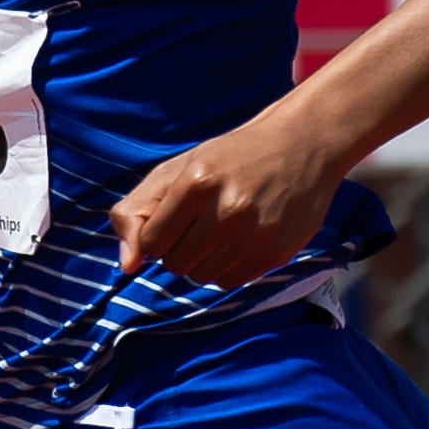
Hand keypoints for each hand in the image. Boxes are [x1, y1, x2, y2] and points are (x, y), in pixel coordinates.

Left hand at [108, 113, 348, 285]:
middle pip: (175, 264)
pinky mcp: (276, 252)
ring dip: (202, 261)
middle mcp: (227, 210)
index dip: (158, 235)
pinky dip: (227, 268)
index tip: (174, 219)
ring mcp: (254, 234)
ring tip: (221, 231)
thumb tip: (126, 266)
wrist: (302, 146)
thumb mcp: (177, 169)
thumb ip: (135, 212)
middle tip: (200, 223)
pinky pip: (230, 282)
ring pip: (201, 277)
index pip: (152, 243)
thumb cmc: (230, 158)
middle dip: (179, 249)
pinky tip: (240, 241)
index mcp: (196, 182)